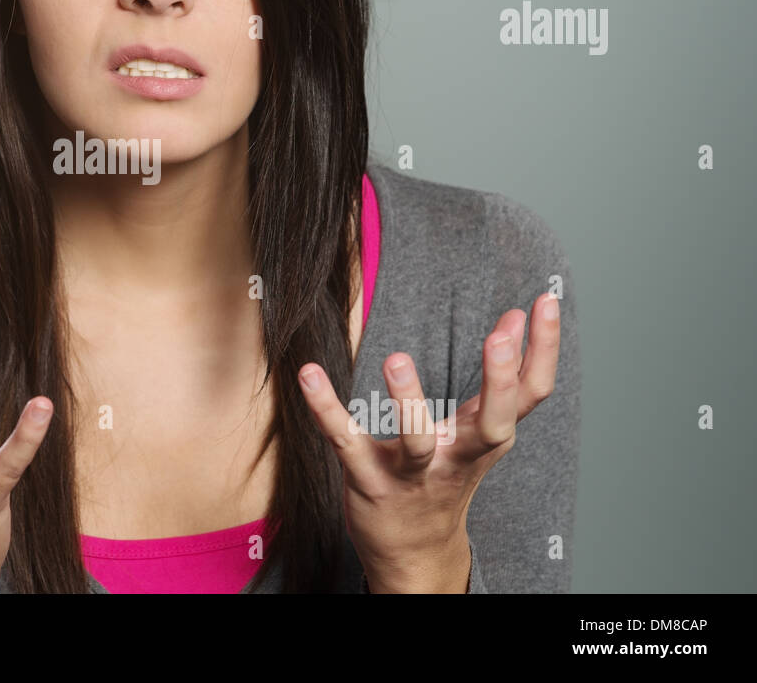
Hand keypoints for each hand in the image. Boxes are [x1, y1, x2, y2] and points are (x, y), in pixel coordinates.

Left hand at [297, 292, 560, 591]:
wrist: (414, 553)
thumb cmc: (447, 476)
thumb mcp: (478, 430)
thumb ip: (498, 377)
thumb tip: (516, 317)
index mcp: (486, 439)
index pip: (530, 395)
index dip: (544, 351)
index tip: (547, 302)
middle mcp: (458, 457)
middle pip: (493, 425)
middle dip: (499, 383)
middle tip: (498, 337)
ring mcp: (413, 473)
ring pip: (418, 442)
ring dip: (408, 402)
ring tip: (396, 358)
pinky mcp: (369, 479)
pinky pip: (346, 442)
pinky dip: (326, 409)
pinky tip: (308, 374)